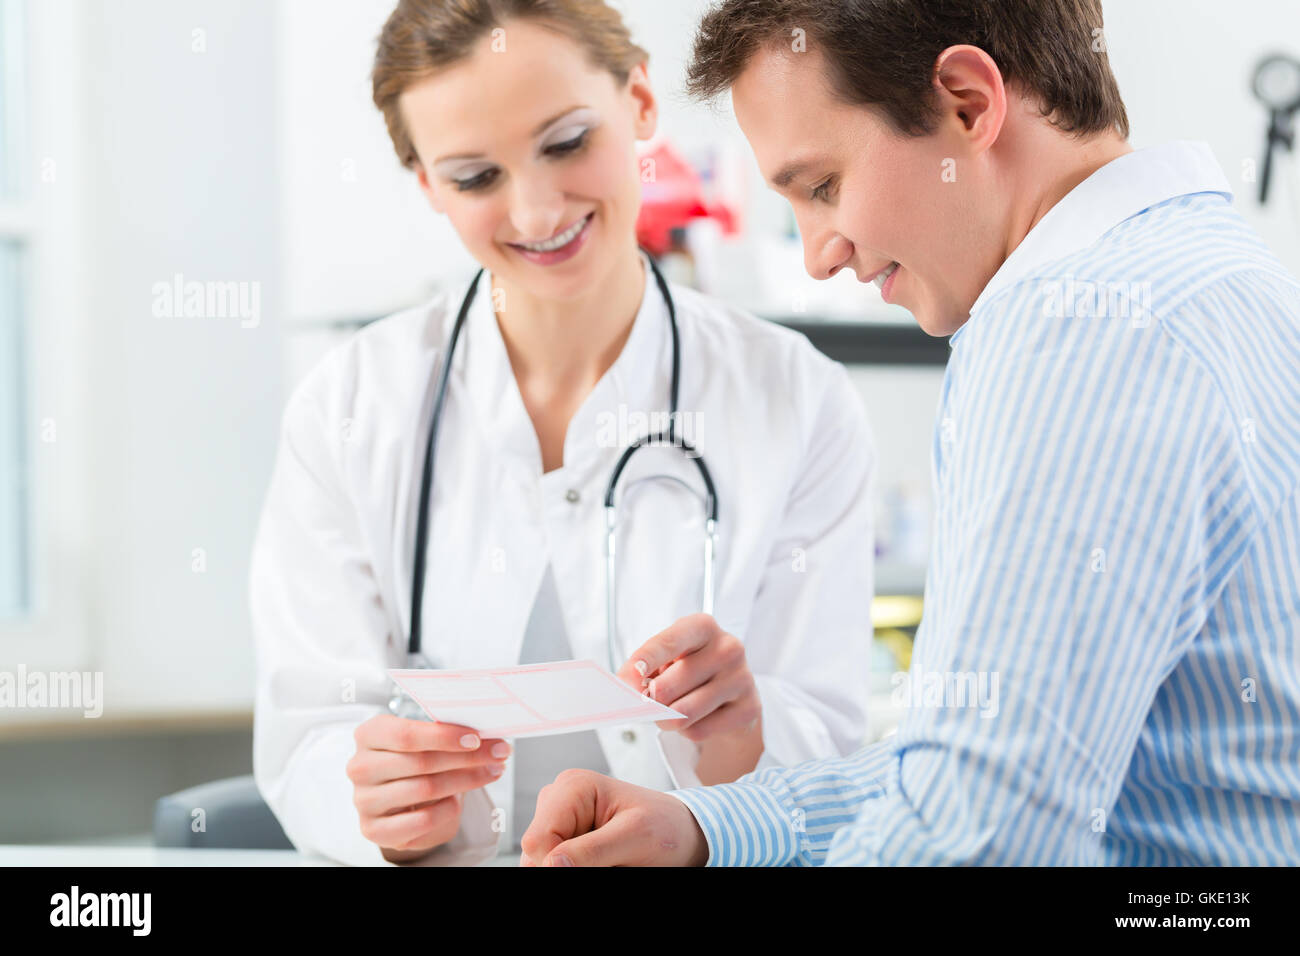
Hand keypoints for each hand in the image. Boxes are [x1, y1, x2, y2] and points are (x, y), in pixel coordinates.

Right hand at [347, 714, 509, 862]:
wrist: (399, 800)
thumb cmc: (414, 761)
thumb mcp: (423, 740)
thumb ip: (443, 733)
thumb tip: (485, 732)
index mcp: (368, 735)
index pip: (406, 735)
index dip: (444, 736)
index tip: (477, 738)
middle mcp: (360, 767)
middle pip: (421, 762)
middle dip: (467, 758)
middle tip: (499, 754)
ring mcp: (364, 800)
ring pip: (425, 789)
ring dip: (466, 780)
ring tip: (491, 772)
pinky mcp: (373, 829)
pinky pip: (421, 820)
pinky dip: (447, 809)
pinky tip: (460, 800)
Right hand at [519, 769, 707, 866]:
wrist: (680, 834)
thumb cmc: (665, 827)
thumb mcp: (636, 837)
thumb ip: (593, 850)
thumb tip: (552, 864)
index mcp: (573, 787)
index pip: (538, 839)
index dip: (555, 864)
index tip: (591, 868)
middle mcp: (559, 800)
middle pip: (536, 852)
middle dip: (564, 867)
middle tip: (607, 863)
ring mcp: (560, 820)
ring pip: (541, 862)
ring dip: (569, 869)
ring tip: (608, 861)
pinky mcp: (565, 838)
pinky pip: (553, 864)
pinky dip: (572, 869)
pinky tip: (601, 863)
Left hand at [617, 613, 760, 742]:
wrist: (732, 692)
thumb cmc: (691, 668)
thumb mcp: (669, 658)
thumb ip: (648, 669)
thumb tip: (628, 689)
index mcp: (703, 626)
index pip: (667, 643)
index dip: (643, 661)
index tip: (625, 679)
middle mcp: (728, 648)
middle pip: (668, 686)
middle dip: (650, 702)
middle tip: (649, 703)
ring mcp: (742, 678)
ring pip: (682, 713)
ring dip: (665, 720)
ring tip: (670, 712)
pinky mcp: (749, 707)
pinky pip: (699, 730)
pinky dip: (687, 730)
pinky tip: (697, 718)